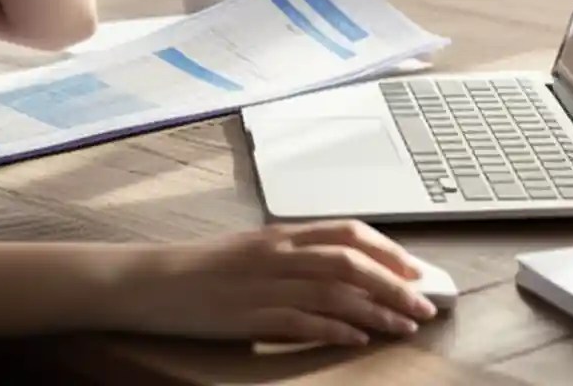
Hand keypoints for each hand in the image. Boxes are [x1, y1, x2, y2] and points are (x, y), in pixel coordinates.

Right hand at [109, 222, 438, 345]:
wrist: (147, 282)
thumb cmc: (200, 269)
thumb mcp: (251, 250)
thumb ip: (291, 256)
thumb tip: (340, 270)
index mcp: (280, 235)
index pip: (347, 233)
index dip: (388, 251)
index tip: (416, 270)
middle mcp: (277, 254)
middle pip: (351, 263)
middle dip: (395, 283)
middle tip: (425, 304)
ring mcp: (263, 285)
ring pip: (334, 292)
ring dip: (377, 309)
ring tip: (404, 326)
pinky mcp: (248, 316)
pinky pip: (301, 321)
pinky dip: (335, 329)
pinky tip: (358, 339)